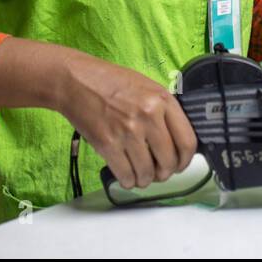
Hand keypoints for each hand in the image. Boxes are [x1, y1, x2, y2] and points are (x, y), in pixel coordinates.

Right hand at [55, 52, 197, 189]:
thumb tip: (176, 141)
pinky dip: (128, 181)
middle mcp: (148, 116)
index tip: (179, 165)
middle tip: (158, 172)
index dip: (185, 160)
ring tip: (140, 175)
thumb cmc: (110, 82)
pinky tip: (127, 175)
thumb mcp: (146, 87)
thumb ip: (163, 110)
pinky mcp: (108, 144)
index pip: (187, 141)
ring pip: (147, 173)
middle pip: (168, 161)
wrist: (75, 81)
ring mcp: (128, 131)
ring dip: (145, 180)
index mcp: (162, 99)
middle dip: (165, 173)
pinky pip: (126, 175)